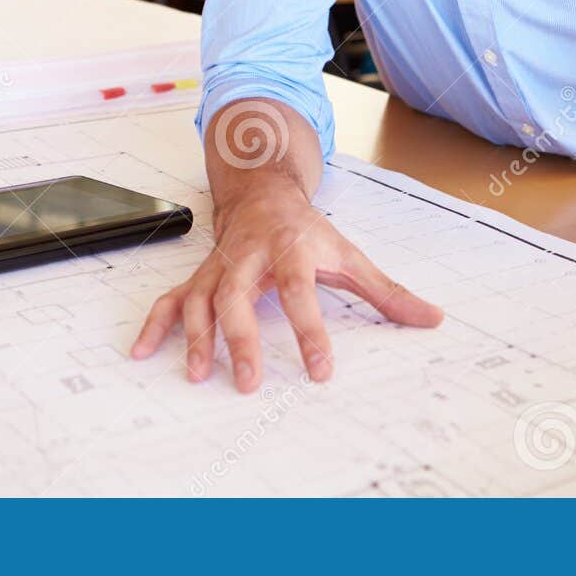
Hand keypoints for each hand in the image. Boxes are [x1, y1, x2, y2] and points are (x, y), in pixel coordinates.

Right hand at [129, 193, 442, 391]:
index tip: (320, 370)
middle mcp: (250, 257)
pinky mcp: (201, 276)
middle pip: (239, 297)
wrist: (263, 193)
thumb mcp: (350, 255)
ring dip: (195, 337)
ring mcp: (221, 267)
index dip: (310, 332)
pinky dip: (155, 324)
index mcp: (292, 249)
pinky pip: (172, 299)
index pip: (301, 292)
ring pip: (200, 299)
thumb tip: (431, 318)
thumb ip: (387, 292)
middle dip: (241, 339)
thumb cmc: (307, 231)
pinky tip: (144, 351)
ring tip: (198, 373)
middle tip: (247, 382)